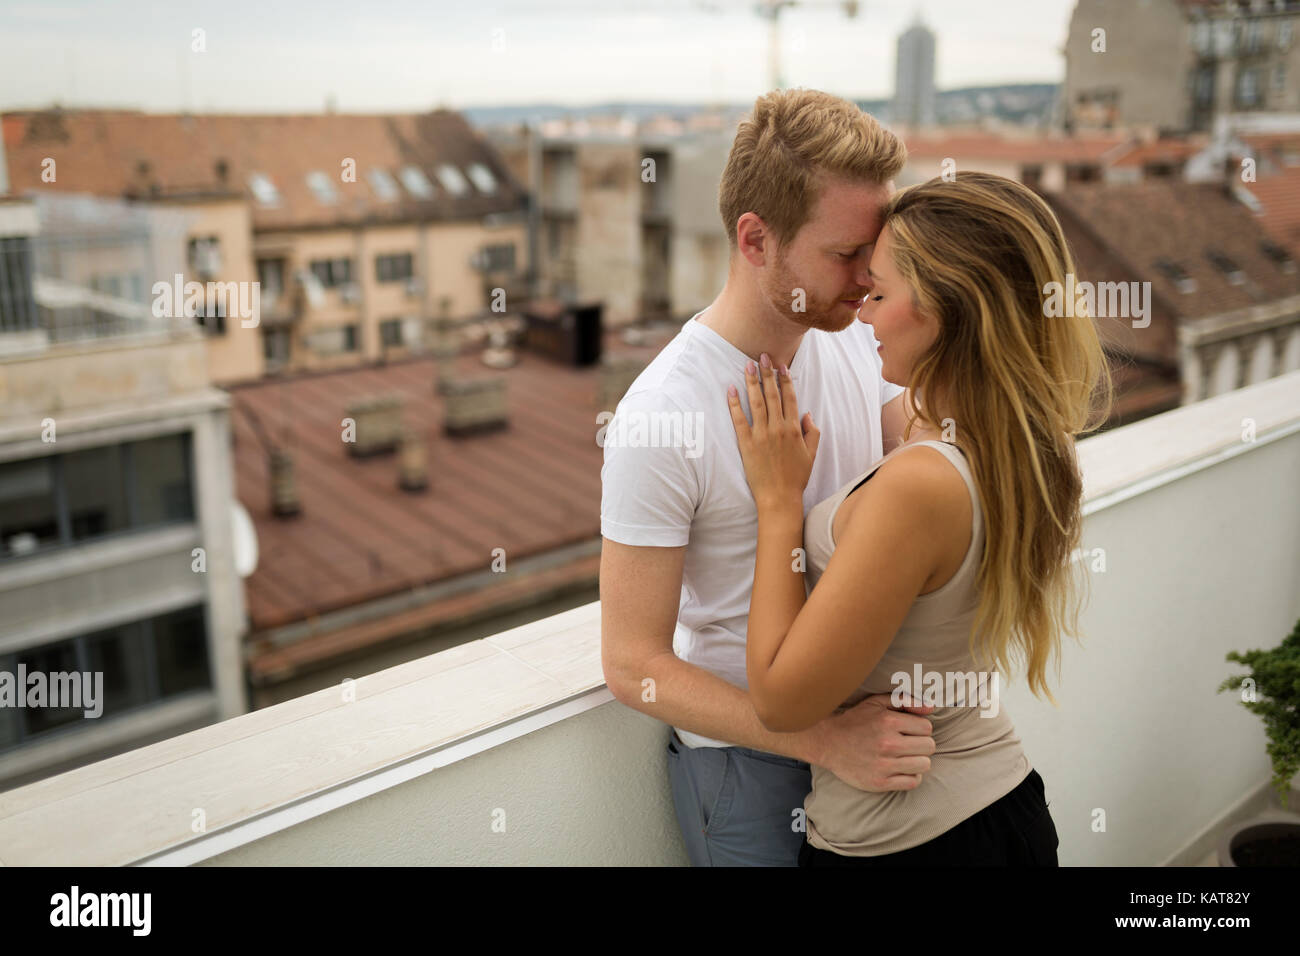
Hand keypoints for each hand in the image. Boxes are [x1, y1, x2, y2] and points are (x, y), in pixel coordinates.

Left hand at [726, 354, 819, 510]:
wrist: (779, 498)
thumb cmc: (796, 477)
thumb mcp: (811, 454)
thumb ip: (812, 433)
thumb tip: (807, 414)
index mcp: (794, 429)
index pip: (790, 398)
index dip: (786, 380)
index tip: (782, 365)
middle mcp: (778, 428)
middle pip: (772, 395)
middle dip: (768, 373)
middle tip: (763, 355)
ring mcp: (761, 435)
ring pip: (756, 402)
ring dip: (752, 382)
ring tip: (748, 365)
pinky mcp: (746, 444)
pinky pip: (739, 420)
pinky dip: (735, 404)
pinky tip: (731, 389)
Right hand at [802, 693, 935, 790]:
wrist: (827, 743)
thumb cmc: (855, 721)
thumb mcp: (876, 703)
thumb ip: (905, 701)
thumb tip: (931, 708)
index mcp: (888, 721)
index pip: (927, 728)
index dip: (920, 728)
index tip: (909, 730)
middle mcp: (888, 744)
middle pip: (929, 746)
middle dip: (921, 743)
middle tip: (908, 743)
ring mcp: (884, 765)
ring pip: (924, 765)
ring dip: (918, 760)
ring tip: (905, 756)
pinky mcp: (880, 782)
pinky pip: (913, 781)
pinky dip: (911, 775)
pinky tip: (900, 768)